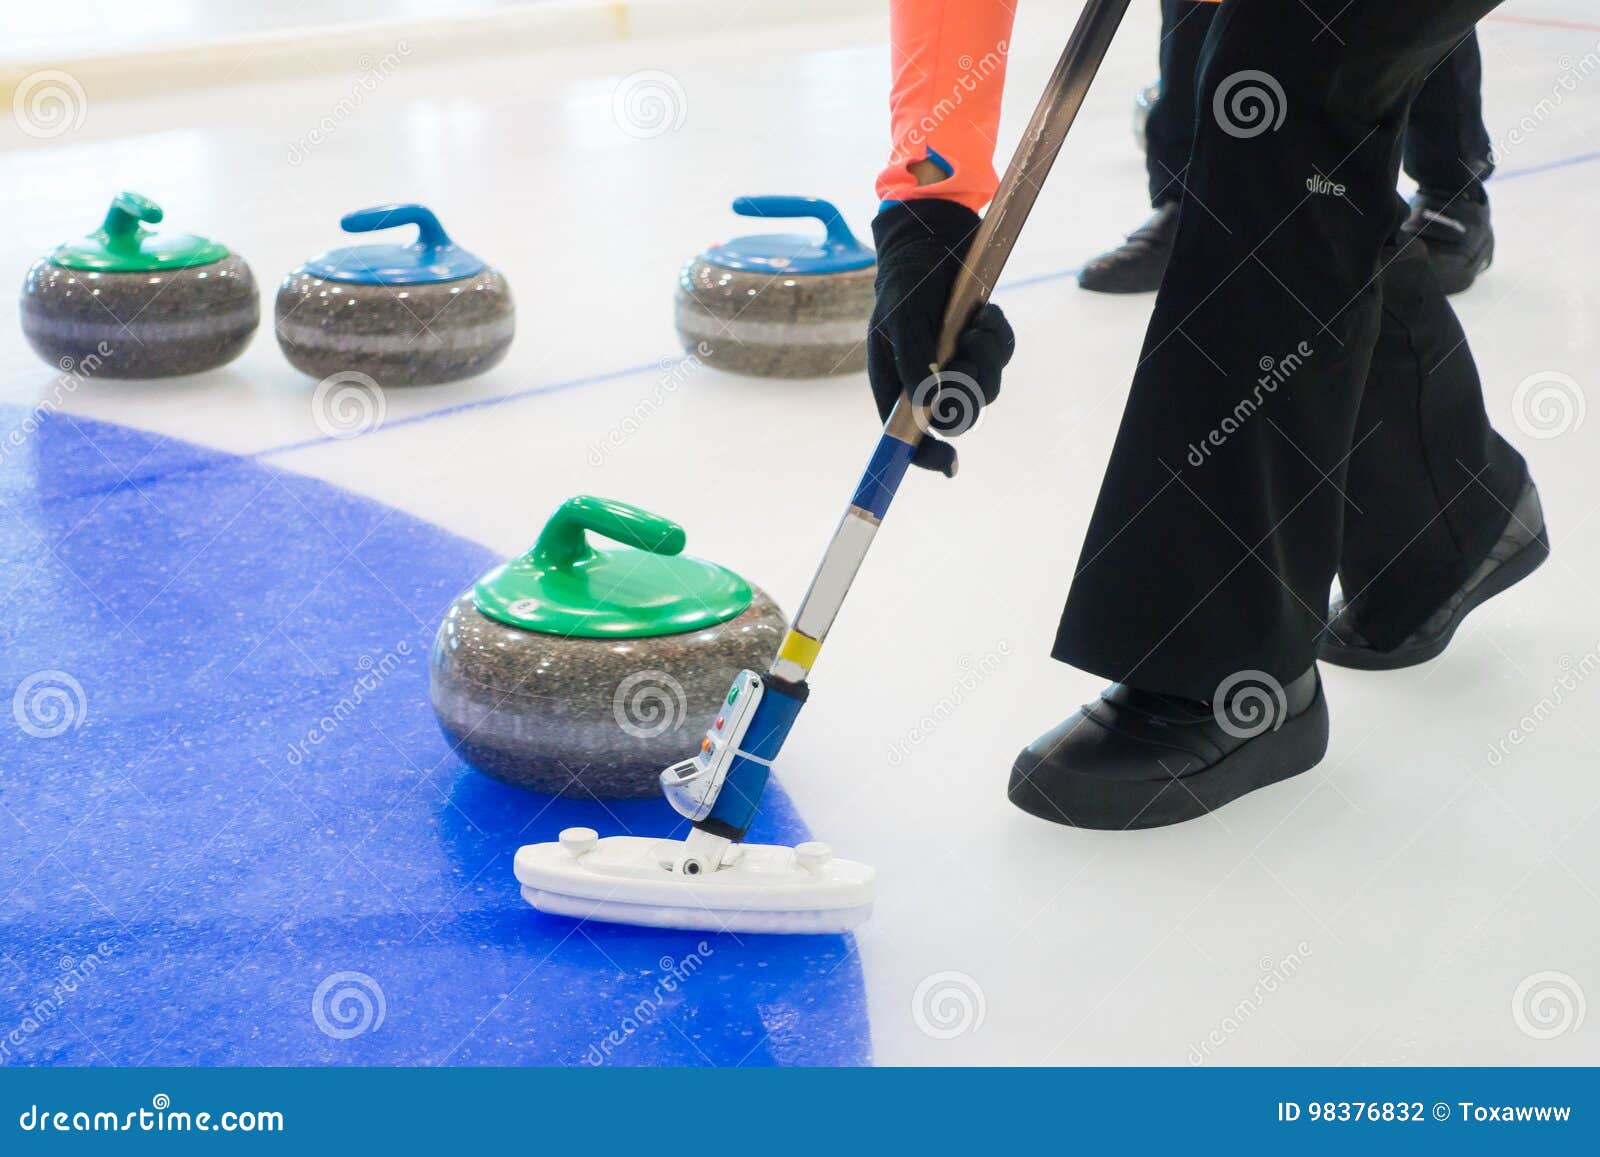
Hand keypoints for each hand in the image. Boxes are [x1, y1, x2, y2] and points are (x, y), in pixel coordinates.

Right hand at [867, 198, 1014, 475]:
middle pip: (961, 416)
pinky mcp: (983, 343)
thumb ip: (910, 362)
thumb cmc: (903, 284)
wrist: (928, 243)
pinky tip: (984, 313)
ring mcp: (959, 363)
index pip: (910, 436)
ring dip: (987, 357)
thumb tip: (926, 406)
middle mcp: (929, 382)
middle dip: (971, 391)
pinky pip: (1003, 354)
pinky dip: (998, 335)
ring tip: (974, 325)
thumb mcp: (900, 320)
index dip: (928, 456)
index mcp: (898, 385)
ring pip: (988, 387)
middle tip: (966, 355)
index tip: (950, 462)